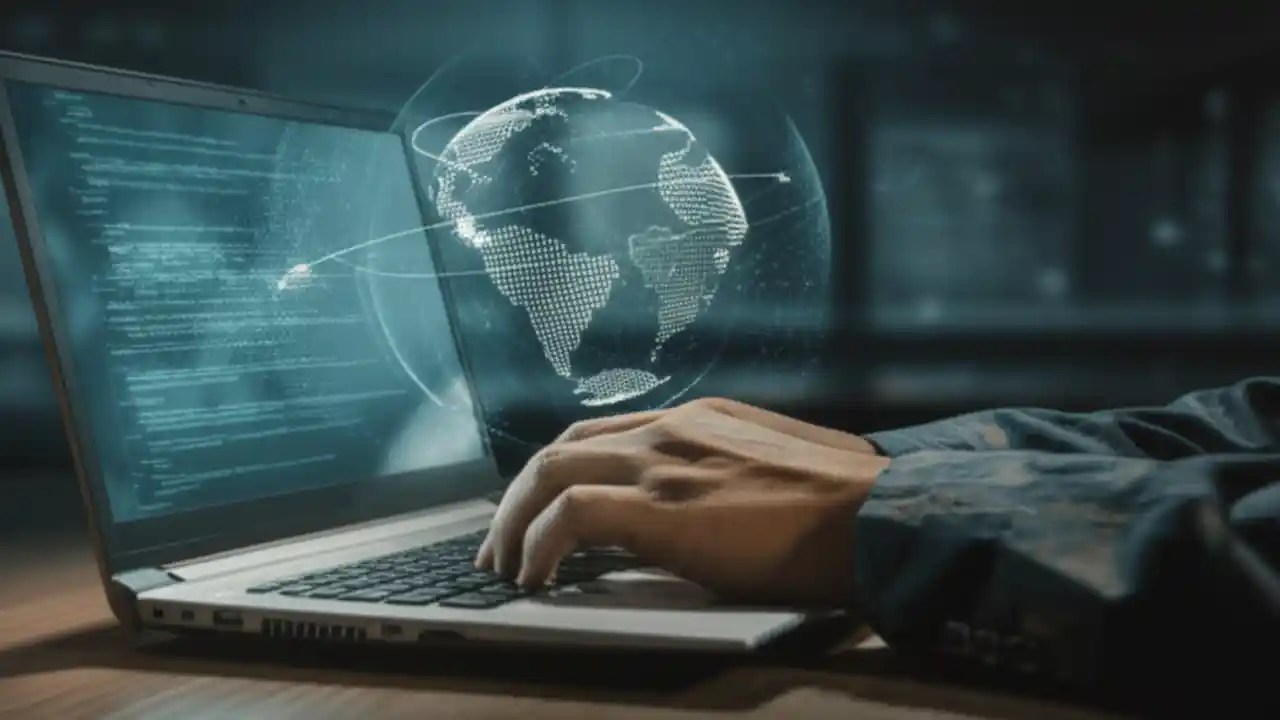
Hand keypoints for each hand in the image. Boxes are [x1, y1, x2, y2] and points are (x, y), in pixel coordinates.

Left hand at [475, 397, 889, 606]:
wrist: (878, 515)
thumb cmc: (844, 505)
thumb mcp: (774, 469)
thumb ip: (723, 475)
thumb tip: (699, 508)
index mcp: (695, 420)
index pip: (600, 433)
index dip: (559, 473)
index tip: (540, 511)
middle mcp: (669, 430)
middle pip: (561, 448)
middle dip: (519, 497)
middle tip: (501, 543)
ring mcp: (663, 463)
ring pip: (550, 472)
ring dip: (514, 521)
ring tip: (503, 565)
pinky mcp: (662, 506)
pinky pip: (569, 516)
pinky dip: (539, 544)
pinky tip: (534, 577)